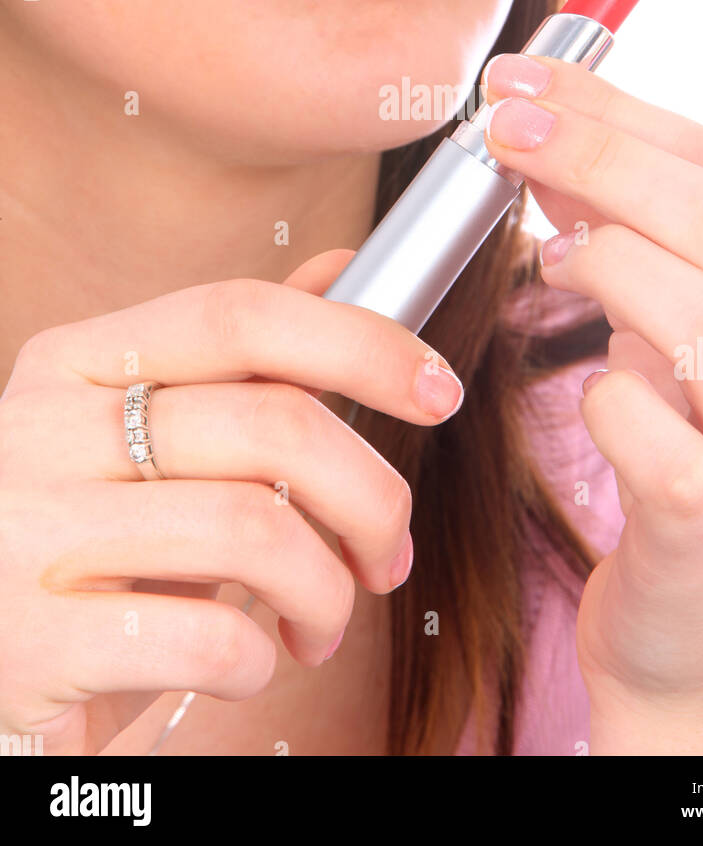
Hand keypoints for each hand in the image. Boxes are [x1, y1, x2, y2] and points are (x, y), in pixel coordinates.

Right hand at [0, 249, 463, 755]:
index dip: (361, 342)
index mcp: (77, 362)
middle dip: (371, 497)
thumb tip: (342, 264)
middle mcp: (43, 430)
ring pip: (258, 530)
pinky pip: (211, 639)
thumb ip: (239, 361)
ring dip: (326, 588)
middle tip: (387, 554)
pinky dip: (261, 661)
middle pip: (273, 424)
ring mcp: (31, 533)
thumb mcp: (144, 440)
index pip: (241, 314)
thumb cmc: (83, 543)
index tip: (438, 388)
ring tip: (320, 622)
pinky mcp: (35, 642)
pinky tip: (250, 662)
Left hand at [482, 52, 702, 750]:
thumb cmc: (700, 456)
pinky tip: (593, 390)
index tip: (522, 79)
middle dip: (601, 160)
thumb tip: (548, 141)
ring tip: (553, 259)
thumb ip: (637, 239)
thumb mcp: (687, 332)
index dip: (618, 113)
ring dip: (612, 267)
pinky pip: (671, 457)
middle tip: (503, 130)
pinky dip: (616, 404)